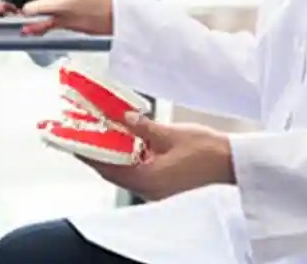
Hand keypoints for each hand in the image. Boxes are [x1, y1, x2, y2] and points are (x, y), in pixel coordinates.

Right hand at [0, 0, 113, 35]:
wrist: (110, 14)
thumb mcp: (61, 0)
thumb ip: (41, 6)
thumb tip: (25, 11)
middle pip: (29, 0)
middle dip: (15, 5)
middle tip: (2, 12)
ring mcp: (58, 9)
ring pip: (35, 14)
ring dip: (23, 19)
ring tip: (11, 23)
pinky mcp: (63, 22)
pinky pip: (44, 25)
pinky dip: (35, 28)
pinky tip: (28, 30)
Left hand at [77, 113, 235, 201]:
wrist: (235, 166)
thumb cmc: (209, 152)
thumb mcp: (172, 134)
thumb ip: (144, 128)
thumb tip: (124, 118)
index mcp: (147, 179)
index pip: (107, 167)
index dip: (86, 153)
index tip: (71, 141)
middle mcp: (149, 189)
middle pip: (113, 171)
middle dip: (96, 153)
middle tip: (81, 134)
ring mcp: (157, 190)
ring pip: (125, 172)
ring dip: (112, 155)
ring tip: (100, 135)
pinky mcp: (165, 186)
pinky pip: (139, 173)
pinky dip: (128, 159)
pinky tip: (127, 144)